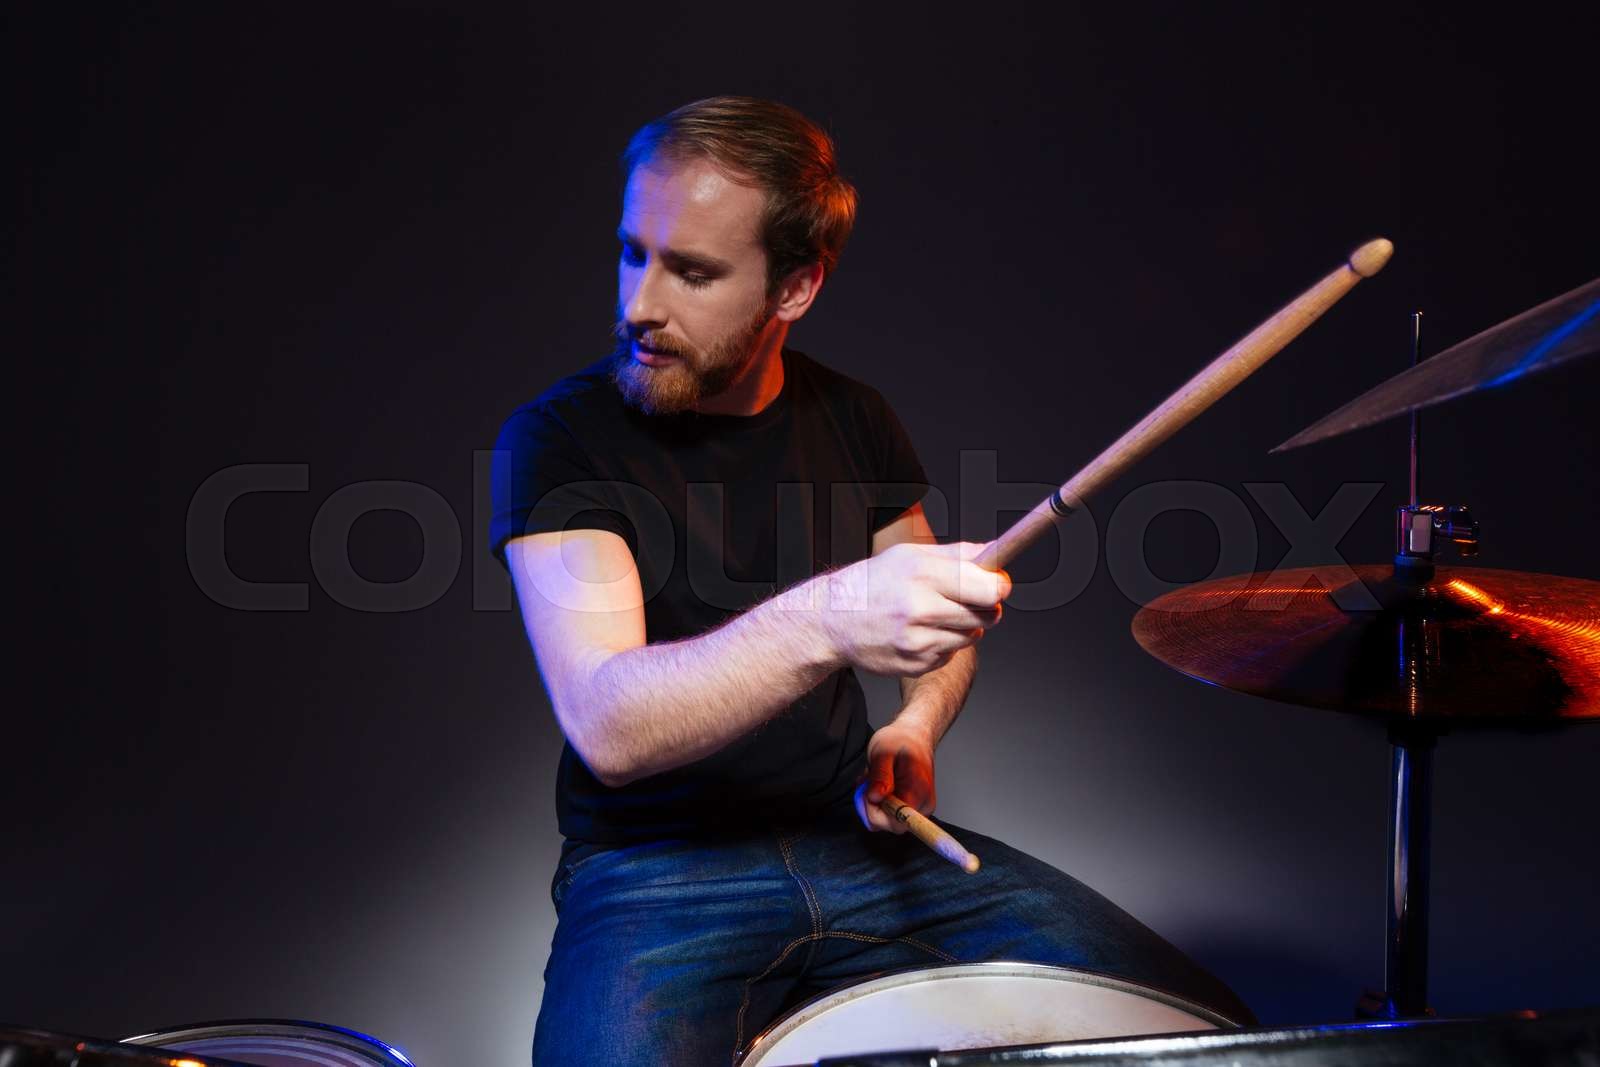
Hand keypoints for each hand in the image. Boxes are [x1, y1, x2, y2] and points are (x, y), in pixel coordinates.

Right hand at [823, 542, 1008, 676]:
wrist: (832, 620)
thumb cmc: (872, 584)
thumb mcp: (910, 555)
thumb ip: (957, 555)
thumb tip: (994, 553)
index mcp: (922, 574)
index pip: (987, 588)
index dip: (998, 587)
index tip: (998, 584)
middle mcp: (920, 609)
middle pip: (986, 616)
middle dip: (985, 607)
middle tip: (970, 599)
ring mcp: (917, 641)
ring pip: (970, 637)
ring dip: (963, 627)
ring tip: (934, 614)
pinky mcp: (915, 665)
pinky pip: (950, 656)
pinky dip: (943, 645)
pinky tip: (919, 632)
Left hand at [854, 719, 937, 832]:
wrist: (915, 737)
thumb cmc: (901, 741)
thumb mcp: (883, 751)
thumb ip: (880, 775)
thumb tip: (876, 798)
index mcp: (918, 793)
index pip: (896, 823)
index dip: (876, 813)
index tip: (869, 793)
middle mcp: (923, 806)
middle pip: (889, 824)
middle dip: (871, 805)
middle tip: (868, 782)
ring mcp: (918, 810)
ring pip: (885, 820)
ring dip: (872, 802)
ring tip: (873, 780)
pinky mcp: (910, 809)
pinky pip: (888, 815)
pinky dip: (877, 802)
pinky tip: (878, 784)